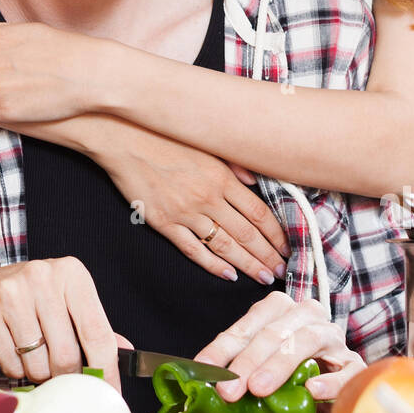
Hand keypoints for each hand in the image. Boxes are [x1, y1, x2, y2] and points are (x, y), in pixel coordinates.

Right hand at [0, 257, 129, 390]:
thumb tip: (126, 351)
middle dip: (66, 376)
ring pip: (38, 364)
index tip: (110, 394)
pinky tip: (9, 349)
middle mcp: (41, 276)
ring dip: (37, 372)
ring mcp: (9, 293)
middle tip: (58, 373)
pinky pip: (12, 365)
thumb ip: (92, 325)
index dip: (106, 370)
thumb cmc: (27, 303)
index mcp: (70, 273)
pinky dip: (14, 369)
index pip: (97, 331)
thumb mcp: (63, 302)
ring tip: (29, 352)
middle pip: (68, 355)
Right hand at [91, 118, 289, 285]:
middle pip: (247, 234)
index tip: (289, 246)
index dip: (277, 234)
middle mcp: (208, 197)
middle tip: (282, 270)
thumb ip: (233, 164)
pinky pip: (193, 250)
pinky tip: (229, 275)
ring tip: (263, 277)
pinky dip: (213, 265)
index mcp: (222, 176)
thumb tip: (256, 182)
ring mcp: (185, 212)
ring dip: (247, 264)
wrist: (124, 137)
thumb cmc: (166, 135)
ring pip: (224, 246)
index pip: (259, 213)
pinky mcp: (164, 223)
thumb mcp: (206, 143)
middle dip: (268, 255)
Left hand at [195, 291, 364, 404]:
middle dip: (248, 361)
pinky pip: (346, 370)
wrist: (338, 374)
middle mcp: (309, 315)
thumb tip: (205, 383)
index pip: (248, 325)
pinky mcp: (356, 364)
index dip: (223, 348)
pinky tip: (312, 391)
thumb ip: (241, 364)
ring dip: (280, 365)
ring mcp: (335, 338)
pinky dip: (329, 380)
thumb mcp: (264, 360)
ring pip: (307, 340)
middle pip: (275, 333)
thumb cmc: (292, 367)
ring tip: (259, 389)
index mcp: (282, 309)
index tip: (203, 370)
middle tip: (228, 389)